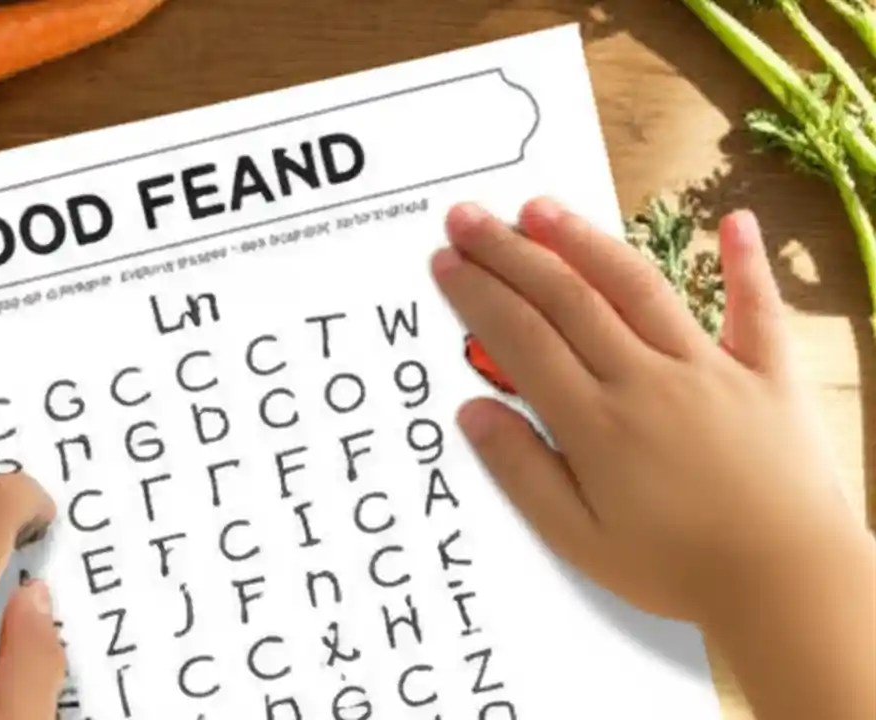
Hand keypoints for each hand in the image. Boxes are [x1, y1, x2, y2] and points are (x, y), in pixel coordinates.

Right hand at [430, 198, 866, 624]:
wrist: (790, 585)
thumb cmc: (681, 570)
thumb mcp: (580, 539)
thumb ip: (523, 471)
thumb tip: (473, 412)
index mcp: (597, 424)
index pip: (521, 340)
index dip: (478, 294)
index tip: (446, 261)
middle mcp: (647, 380)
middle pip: (565, 299)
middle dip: (510, 252)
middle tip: (468, 217)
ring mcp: (710, 369)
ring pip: (637, 287)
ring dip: (585, 241)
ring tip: (542, 207)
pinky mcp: (767, 374)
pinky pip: (755, 308)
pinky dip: (745, 263)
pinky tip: (735, 221)